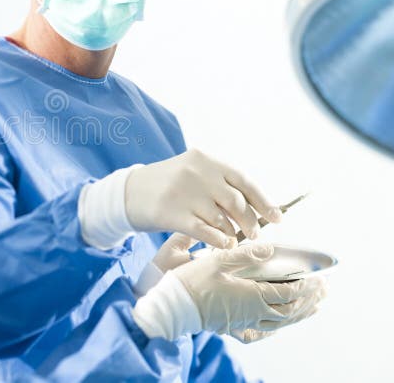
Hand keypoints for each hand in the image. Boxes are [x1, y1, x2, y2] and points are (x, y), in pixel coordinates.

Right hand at [124, 149, 282, 248]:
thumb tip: (256, 205)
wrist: (127, 192)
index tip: (277, 218)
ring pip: (222, 220)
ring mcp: (184, 193)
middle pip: (236, 203)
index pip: (244, 181)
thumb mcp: (191, 170)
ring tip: (233, 240)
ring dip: (233, 234)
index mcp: (205, 160)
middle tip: (254, 235)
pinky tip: (221, 244)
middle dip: (250, 222)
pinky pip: (205, 232)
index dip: (264, 202)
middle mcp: (196, 173)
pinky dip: (218, 241)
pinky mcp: (172, 214)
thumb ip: (218, 181)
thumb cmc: (166, 185)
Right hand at [136, 235, 306, 341]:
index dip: (306, 286)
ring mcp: (243, 323)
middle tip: (323, 291)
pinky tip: (278, 325)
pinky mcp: (233, 327)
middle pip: (289, 310)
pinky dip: (276, 328)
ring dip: (299, 314)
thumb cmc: (191, 283)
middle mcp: (253, 313)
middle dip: (309, 300)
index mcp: (252, 296)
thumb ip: (245, 253)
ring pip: (280, 322)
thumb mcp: (217, 260)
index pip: (289, 293)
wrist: (171, 308)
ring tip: (312, 307)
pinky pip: (262, 332)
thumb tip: (270, 248)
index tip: (318, 278)